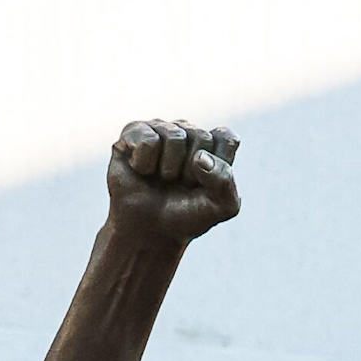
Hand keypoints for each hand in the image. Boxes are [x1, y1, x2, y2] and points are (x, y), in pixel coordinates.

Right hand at [104, 117, 239, 243]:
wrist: (148, 232)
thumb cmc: (185, 216)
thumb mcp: (220, 207)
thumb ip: (225, 182)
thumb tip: (200, 157)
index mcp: (212, 144)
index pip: (225, 138)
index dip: (217, 165)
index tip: (204, 185)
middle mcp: (187, 131)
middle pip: (202, 136)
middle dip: (191, 172)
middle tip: (179, 186)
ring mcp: (161, 128)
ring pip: (175, 136)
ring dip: (168, 169)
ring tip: (161, 180)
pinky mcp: (134, 131)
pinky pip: (148, 140)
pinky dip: (144, 164)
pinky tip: (141, 171)